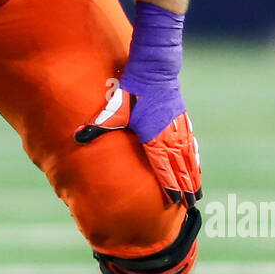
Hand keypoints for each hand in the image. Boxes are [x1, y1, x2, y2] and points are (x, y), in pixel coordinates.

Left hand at [75, 85, 200, 206]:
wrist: (154, 70)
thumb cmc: (132, 91)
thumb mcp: (114, 109)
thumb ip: (99, 125)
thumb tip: (78, 136)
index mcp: (154, 138)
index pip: (164, 167)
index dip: (171, 185)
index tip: (176, 200)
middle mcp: (170, 136)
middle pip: (180, 167)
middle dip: (185, 186)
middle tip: (190, 203)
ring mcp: (178, 128)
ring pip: (188, 157)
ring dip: (193, 175)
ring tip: (196, 191)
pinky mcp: (182, 120)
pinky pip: (190, 144)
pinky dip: (194, 158)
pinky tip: (195, 165)